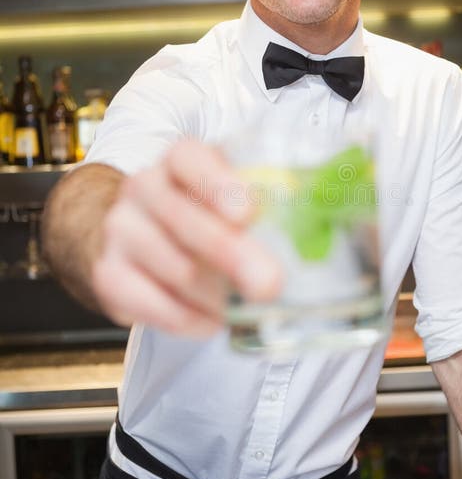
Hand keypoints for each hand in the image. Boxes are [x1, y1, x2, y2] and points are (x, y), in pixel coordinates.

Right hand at [91, 140, 282, 335]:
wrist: (136, 238)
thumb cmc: (202, 215)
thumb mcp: (233, 196)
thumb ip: (274, 201)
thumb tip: (335, 218)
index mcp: (178, 161)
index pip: (188, 158)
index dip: (217, 183)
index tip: (248, 213)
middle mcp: (143, 188)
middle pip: (184, 219)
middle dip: (232, 255)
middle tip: (270, 284)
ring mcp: (121, 230)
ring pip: (175, 269)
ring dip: (219, 295)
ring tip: (248, 306)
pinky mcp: (108, 274)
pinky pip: (155, 305)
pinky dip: (191, 319)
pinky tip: (214, 320)